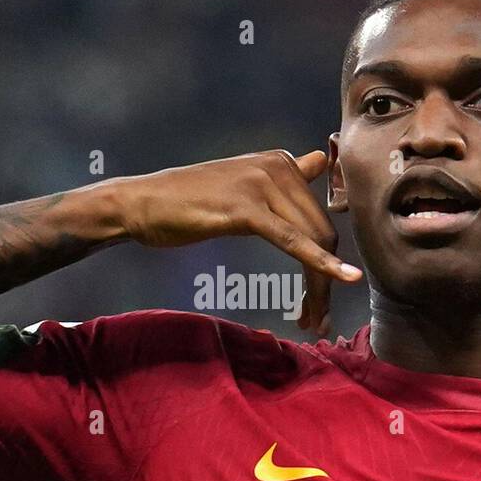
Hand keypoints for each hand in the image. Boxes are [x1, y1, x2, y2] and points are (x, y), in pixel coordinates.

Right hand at [116, 149, 361, 334]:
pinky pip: (293, 240)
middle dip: (326, 280)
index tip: (328, 291)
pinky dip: (320, 263)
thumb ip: (282, 178)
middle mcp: (278, 166)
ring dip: (319, 285)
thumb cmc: (184, 201)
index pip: (319, 214)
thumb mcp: (239, 184)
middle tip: (319, 319)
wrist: (140, 202)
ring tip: (314, 319)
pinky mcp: (246, 208)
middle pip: (321, 230)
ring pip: (311, 240)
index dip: (329, 256)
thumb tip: (319, 161)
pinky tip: (341, 280)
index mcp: (280, 161)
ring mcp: (262, 184)